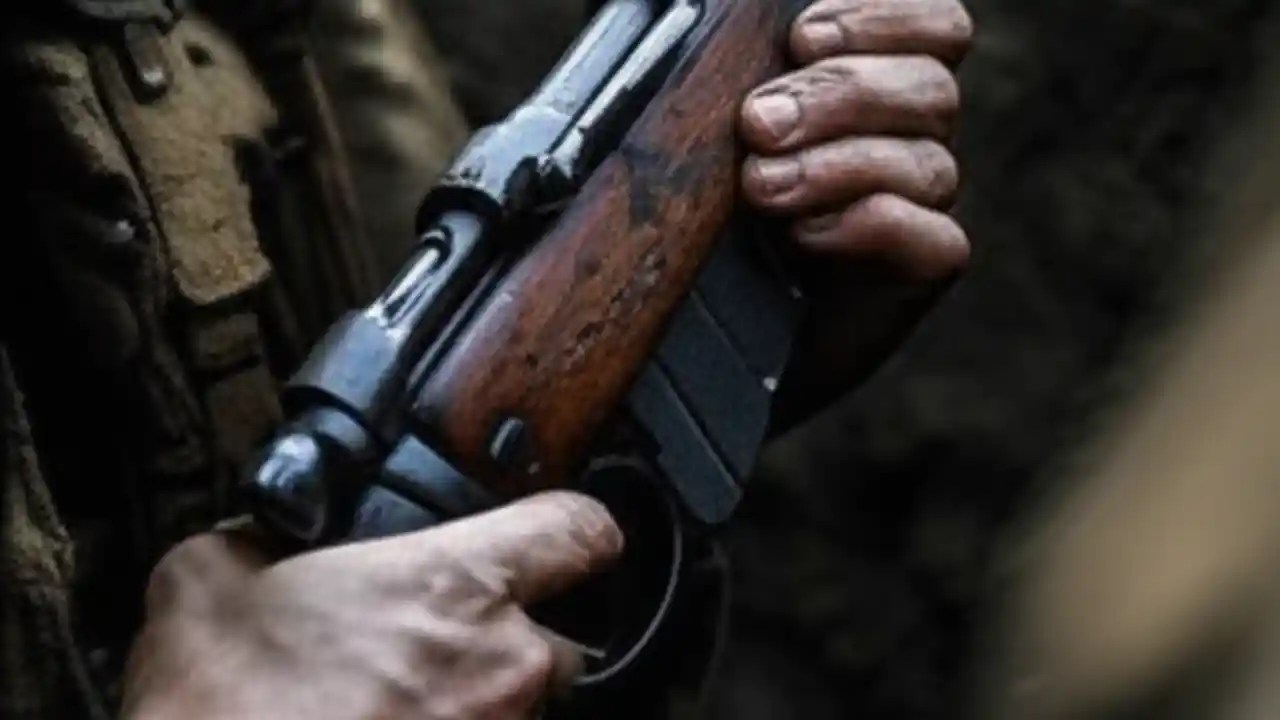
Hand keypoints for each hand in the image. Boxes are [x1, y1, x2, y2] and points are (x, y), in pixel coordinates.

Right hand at [122, 492, 621, 719]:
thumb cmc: (219, 702)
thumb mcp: (216, 574)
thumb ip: (269, 540)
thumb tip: (263, 543)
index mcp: (458, 585)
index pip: (581, 531)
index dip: (571, 529)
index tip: (556, 538)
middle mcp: (503, 667)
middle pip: (564, 641)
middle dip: (516, 644)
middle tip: (441, 653)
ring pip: (526, 710)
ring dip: (480, 706)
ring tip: (403, 708)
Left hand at [740, 0, 973, 427]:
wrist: (701, 328)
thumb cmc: (707, 213)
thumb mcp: (713, 135)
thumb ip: (742, 74)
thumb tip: (750, 26)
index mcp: (875, 80)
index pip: (932, 24)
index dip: (884, 17)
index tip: (802, 36)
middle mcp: (909, 138)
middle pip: (930, 87)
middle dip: (838, 94)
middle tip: (757, 123)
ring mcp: (921, 207)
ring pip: (928, 162)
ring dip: (837, 165)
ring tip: (759, 186)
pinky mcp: (919, 272)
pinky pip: (933, 238)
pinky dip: (872, 225)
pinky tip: (806, 234)